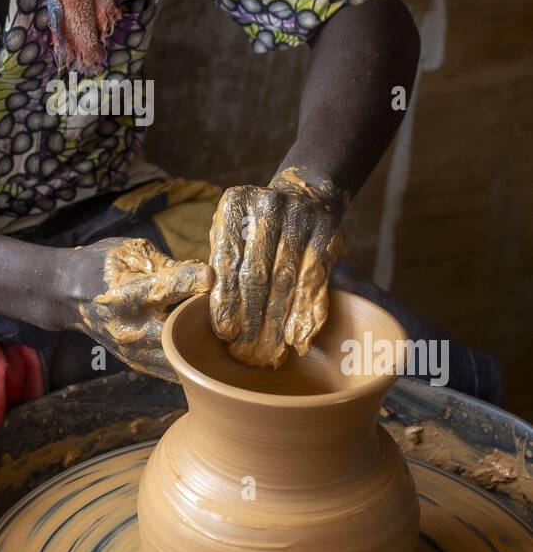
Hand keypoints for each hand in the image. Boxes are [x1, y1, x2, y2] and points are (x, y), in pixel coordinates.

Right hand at [72, 236, 212, 378]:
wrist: (67, 294)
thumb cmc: (102, 265)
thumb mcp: (128, 251)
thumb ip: (165, 263)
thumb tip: (204, 275)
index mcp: (124, 293)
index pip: (165, 287)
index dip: (193, 279)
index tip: (211, 275)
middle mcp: (128, 327)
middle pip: (180, 329)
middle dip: (205, 317)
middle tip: (221, 305)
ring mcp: (132, 350)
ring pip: (180, 355)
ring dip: (201, 341)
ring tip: (215, 325)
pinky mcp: (136, 362)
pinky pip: (172, 368)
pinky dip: (190, 357)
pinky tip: (202, 342)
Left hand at [209, 167, 346, 368]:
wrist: (301, 197)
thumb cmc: (252, 229)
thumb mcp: (228, 234)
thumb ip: (221, 267)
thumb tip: (222, 321)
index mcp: (235, 203)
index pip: (227, 259)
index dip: (226, 299)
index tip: (225, 333)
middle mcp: (269, 204)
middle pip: (257, 274)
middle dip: (251, 318)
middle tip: (246, 352)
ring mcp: (302, 216)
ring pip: (287, 281)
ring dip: (278, 323)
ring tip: (270, 354)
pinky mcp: (329, 232)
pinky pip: (316, 281)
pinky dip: (307, 313)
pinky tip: (298, 339)